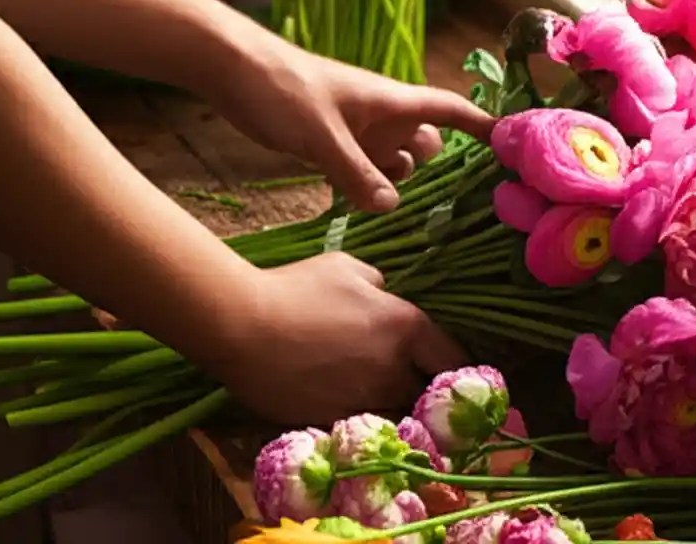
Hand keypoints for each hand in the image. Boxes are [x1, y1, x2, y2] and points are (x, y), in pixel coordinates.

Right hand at [203, 253, 467, 424]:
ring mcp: (364, 401)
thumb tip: (384, 293)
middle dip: (423, 390)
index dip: (455, 366)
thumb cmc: (295, 287)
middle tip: (408, 383)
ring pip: (395, 415)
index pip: (454, 359)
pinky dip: (358, 419)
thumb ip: (378, 284)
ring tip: (370, 395)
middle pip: (427, 394)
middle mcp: (393, 370)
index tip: (447, 371)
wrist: (241, 325)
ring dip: (391, 408)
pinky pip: (361, 427)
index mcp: (406, 327)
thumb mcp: (346, 268)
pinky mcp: (334, 422)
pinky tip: (340, 404)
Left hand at [213, 41, 493, 211]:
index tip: (512, 146)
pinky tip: (358, 212)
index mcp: (392, 102)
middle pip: (427, 147)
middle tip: (449, 212)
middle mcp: (382, 118)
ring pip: (394, 164)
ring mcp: (357, 131)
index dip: (482, 125)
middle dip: (435, 174)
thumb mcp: (322, 135)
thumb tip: (393, 207)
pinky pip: (362, 172)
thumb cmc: (283, 89)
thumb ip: (356, 172)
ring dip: (395, 187)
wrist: (232, 69)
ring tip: (399, 220)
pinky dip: (365, 190)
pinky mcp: (330, 145)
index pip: (450, 110)